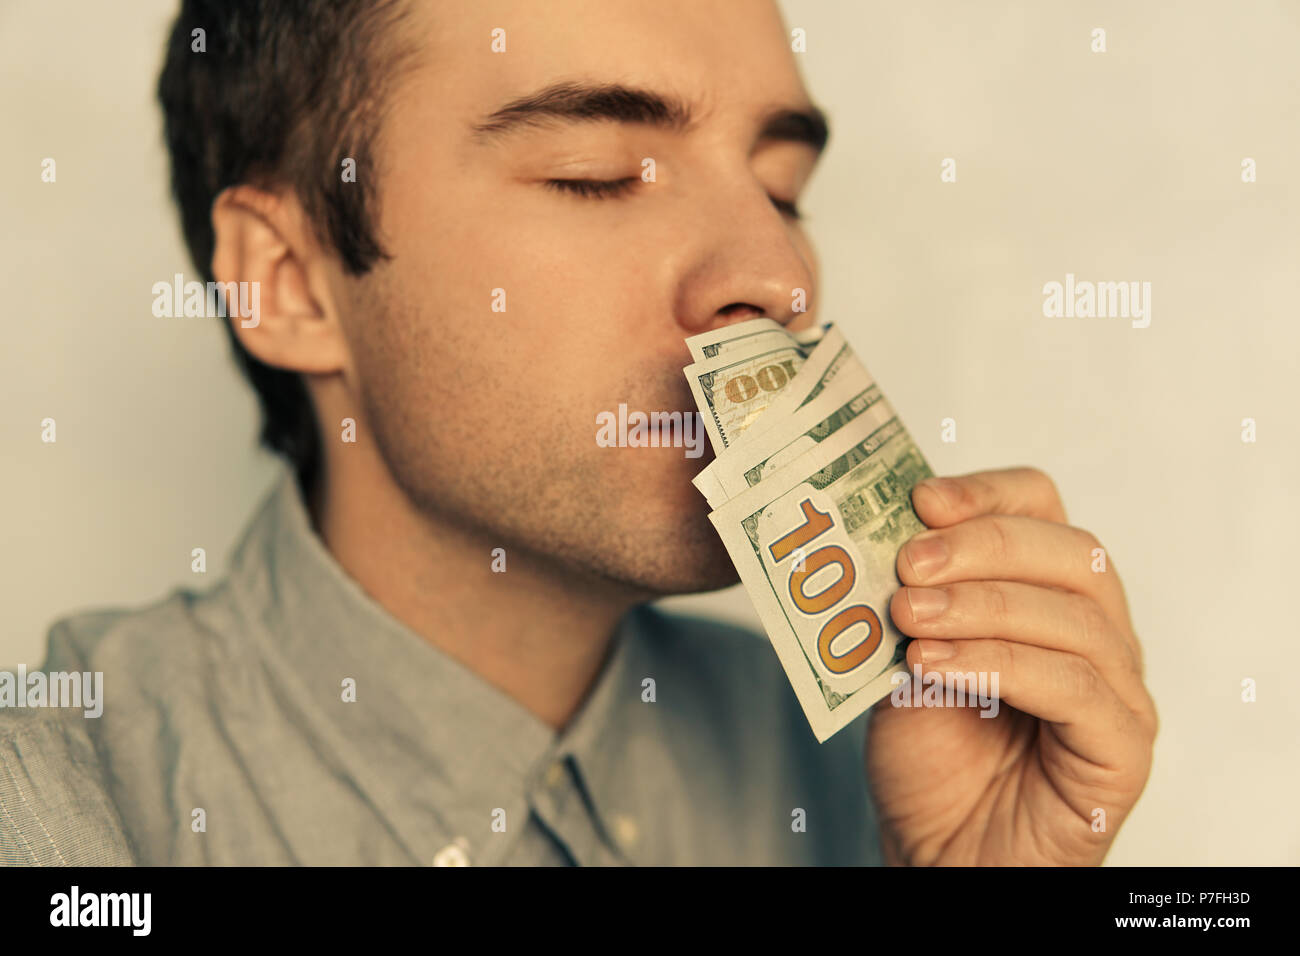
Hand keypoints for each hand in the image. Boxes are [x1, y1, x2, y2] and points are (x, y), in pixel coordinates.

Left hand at [865, 468, 1156, 864]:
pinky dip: (999, 666)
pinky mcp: (1122, 748)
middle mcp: (1098, 631)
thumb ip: (910, 599)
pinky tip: (936, 667)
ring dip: (982, 607)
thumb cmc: (930, 754)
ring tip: (909, 617)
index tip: (922, 500)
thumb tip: (887, 537)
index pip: (1043, 509)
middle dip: (983, 547)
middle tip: (910, 563)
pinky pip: (1075, 688)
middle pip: (1072, 553)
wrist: (939, 849)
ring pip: (1074, 618)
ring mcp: (1120, 690)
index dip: (987, 493)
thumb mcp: (904, 654)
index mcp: (1047, 592)